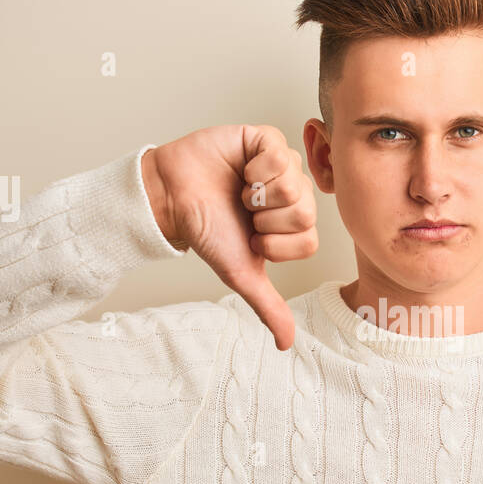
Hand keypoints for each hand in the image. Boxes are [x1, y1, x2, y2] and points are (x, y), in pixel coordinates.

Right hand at [143, 124, 318, 350]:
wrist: (172, 200)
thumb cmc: (207, 232)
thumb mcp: (241, 274)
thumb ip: (268, 306)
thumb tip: (287, 344)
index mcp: (293, 223)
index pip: (309, 239)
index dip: (276, 244)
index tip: (252, 237)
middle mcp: (292, 192)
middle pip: (305, 211)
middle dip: (266, 220)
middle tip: (244, 212)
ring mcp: (281, 164)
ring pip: (294, 184)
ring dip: (258, 194)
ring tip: (240, 191)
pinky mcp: (265, 139)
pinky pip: (279, 153)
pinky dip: (255, 167)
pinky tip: (241, 169)